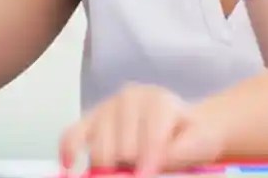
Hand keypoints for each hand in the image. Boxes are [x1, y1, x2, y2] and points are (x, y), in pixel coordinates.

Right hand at [59, 84, 224, 177]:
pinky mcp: (88, 119)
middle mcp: (129, 97)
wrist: (180, 125)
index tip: (149, 174)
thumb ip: (179, 152)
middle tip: (143, 170)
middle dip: (132, 167)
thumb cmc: (188, 136)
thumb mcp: (197, 142)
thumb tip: (153, 164)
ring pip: (99, 150)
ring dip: (111, 168)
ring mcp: (106, 107)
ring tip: (126, 168)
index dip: (150, 163)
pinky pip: (71, 137)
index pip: (150, 138)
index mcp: (158, 100)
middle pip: (123, 150)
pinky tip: (71, 167)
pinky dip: (70, 154)